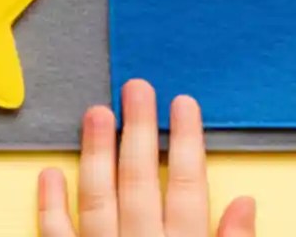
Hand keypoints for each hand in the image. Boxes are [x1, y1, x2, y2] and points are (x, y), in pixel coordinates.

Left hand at [38, 79, 255, 236]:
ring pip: (98, 201)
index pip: (188, 190)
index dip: (186, 144)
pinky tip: (50, 172)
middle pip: (139, 184)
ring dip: (96, 155)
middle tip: (136, 89)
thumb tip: (245, 201)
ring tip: (95, 112)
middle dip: (137, 132)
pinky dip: (51, 207)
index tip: (183, 103)